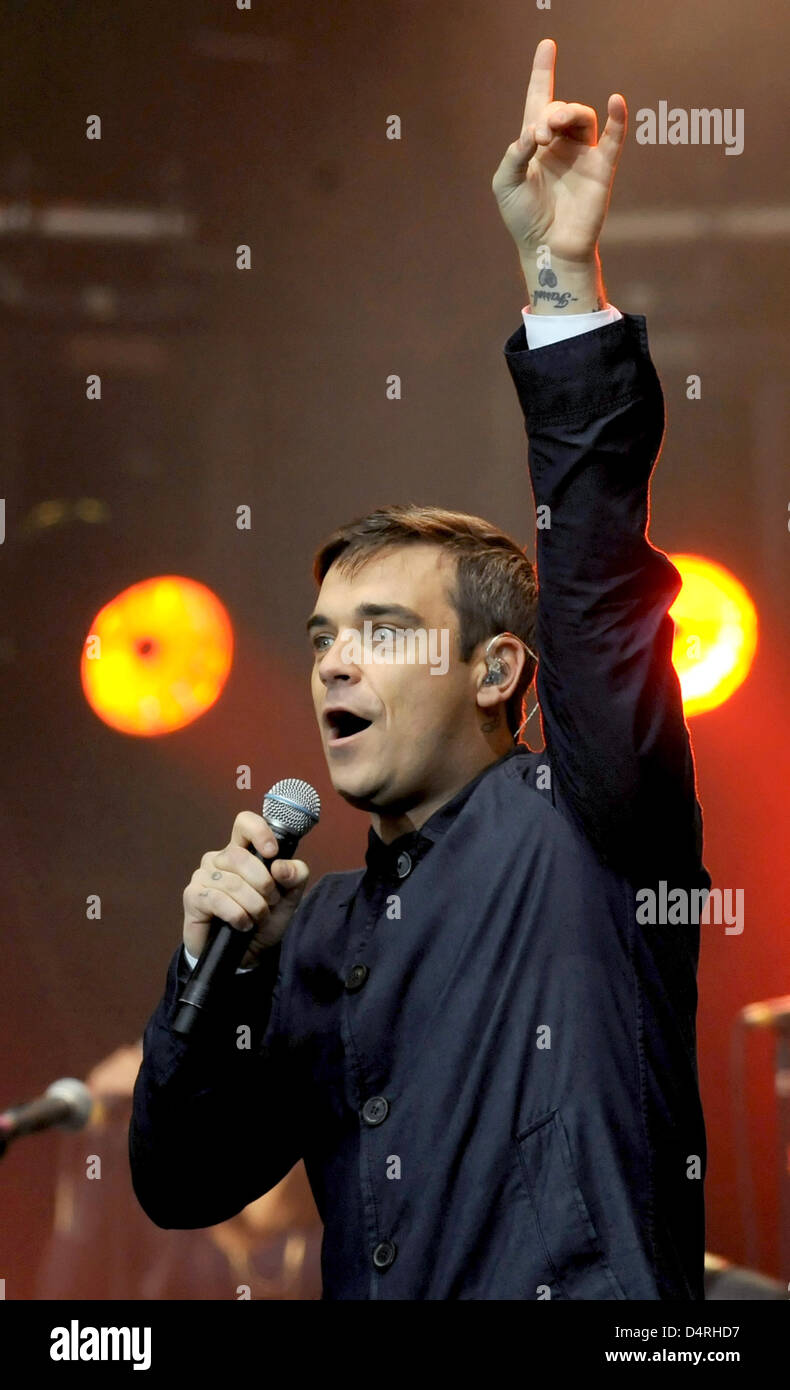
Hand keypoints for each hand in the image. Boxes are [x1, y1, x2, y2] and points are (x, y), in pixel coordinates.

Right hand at [183, 811, 309, 969]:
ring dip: (253, 905)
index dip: (259, 832)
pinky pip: (217, 899)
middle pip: (241, 857)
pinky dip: (237, 915)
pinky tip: (242, 924)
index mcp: (243, 851)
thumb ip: (295, 875)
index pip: (244, 823)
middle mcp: (219, 859)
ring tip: (257, 918)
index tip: (273, 853)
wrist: (245, 955)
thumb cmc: (264, 920)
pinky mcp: (193, 896)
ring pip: (233, 883)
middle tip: (270, 903)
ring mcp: (203, 876)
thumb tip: (280, 865)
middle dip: (264, 884)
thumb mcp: (290, 898)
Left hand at [492, 38, 626, 299]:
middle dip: (547, 113)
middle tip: (537, 135)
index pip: (539, 100)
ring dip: (566, 114)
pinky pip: (613, 138)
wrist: (546, 249)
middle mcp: (560, 145)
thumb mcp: (505, 184)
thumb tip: (532, 131)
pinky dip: (617, 118)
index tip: (547, 46)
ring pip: (582, 117)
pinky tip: (615, 102)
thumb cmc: (523, 219)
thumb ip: (514, 154)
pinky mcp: (601, 169)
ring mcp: (582, 155)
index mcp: (535, 145)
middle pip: (559, 108)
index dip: (543, 73)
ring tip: (549, 130)